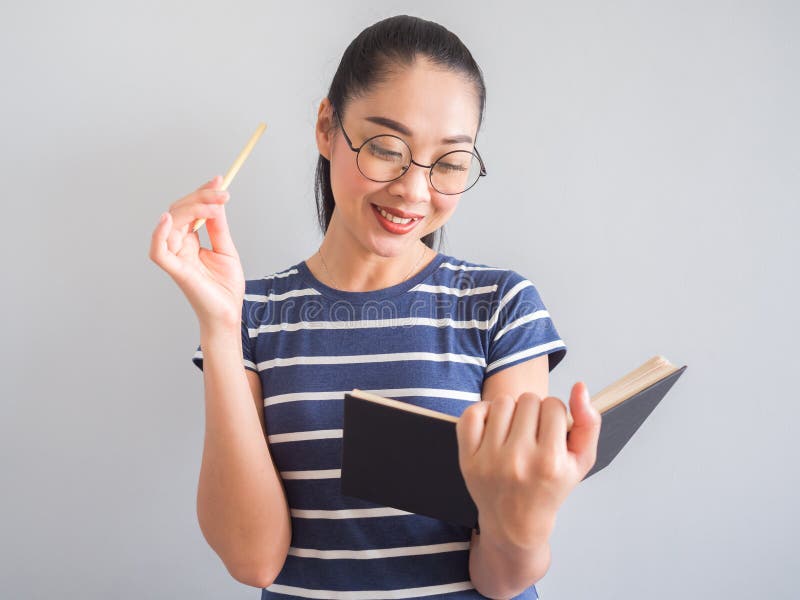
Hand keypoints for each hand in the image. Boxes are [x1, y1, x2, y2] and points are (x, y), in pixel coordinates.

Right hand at [149, 175, 244, 326]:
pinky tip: (168, 219)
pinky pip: (158, 251)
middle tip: (222, 191)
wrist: (228, 314)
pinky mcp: (175, 271)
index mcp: (190, 241)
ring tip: (215, 203)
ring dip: (192, 208)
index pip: (190, 210)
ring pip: (172, 223)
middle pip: (180, 211)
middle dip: (201, 197)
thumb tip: (216, 203)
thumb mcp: (226, 250)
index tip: (219, 180)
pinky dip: (159, 234)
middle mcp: (179, 246)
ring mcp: (176, 257)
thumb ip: (218, 227)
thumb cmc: (226, 288)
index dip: (202, 194)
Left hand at [456, 382, 600, 548]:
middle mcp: (519, 461)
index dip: (556, 414)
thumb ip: (589, 423)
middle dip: (534, 411)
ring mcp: (490, 460)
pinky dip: (483, 413)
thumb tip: (579, 387)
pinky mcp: (467, 459)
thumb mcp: (581, 461)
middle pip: (528, 400)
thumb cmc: (551, 488)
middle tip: (534, 431)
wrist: (516, 523)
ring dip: (511, 410)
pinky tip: (494, 426)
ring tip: (515, 429)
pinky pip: (472, 413)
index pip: (554, 406)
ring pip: (502, 402)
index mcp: (550, 462)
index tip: (552, 430)